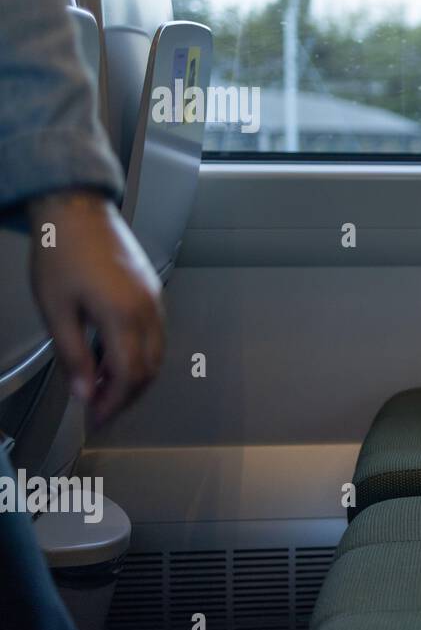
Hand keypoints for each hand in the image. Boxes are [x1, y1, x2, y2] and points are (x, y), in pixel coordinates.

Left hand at [26, 192, 164, 426]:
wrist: (78, 211)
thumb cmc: (63, 252)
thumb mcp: (56, 309)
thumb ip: (72, 354)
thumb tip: (82, 391)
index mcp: (123, 315)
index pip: (128, 375)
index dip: (113, 403)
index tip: (96, 419)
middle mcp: (147, 309)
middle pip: (149, 369)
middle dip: (126, 396)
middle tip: (100, 410)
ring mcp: (154, 300)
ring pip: (157, 354)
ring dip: (133, 377)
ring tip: (103, 386)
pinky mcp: (152, 292)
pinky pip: (155, 334)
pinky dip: (139, 355)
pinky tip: (112, 358)